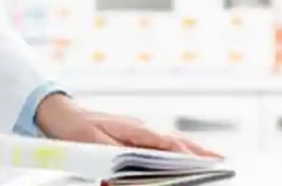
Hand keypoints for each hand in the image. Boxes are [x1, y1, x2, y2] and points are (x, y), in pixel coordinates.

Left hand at [33, 94, 221, 159]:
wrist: (60, 113)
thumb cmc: (75, 129)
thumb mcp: (92, 143)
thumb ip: (114, 155)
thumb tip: (130, 167)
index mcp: (132, 129)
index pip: (163, 143)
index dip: (182, 153)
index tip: (200, 161)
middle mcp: (139, 129)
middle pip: (174, 141)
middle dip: (198, 152)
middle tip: (221, 161)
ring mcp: (138, 131)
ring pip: (170, 142)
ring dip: (191, 151)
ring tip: (212, 160)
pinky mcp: (133, 136)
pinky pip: (160, 144)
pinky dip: (176, 150)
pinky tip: (183, 157)